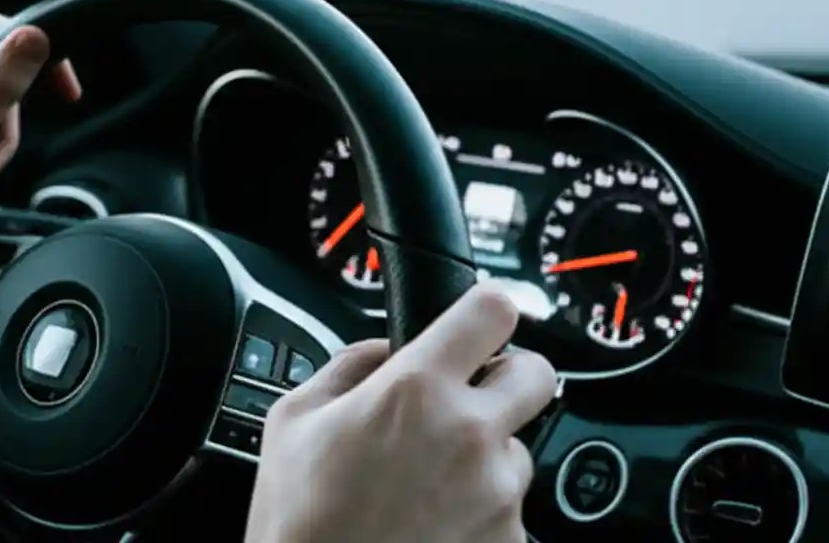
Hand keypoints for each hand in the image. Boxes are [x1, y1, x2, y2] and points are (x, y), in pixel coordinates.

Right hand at [245, 282, 556, 542]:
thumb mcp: (293, 420)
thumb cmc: (299, 524)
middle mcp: (469, 436)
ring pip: (518, 449)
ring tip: (427, 485)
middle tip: (469, 397)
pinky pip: (510, 508)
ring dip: (486, 456)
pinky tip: (433, 522)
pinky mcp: (509, 541)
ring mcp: (497, 493)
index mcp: (415, 390)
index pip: (492, 311)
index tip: (479, 321)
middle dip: (507, 377)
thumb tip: (383, 351)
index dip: (487, 309)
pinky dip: (480, 510)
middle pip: (535, 373)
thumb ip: (348, 366)